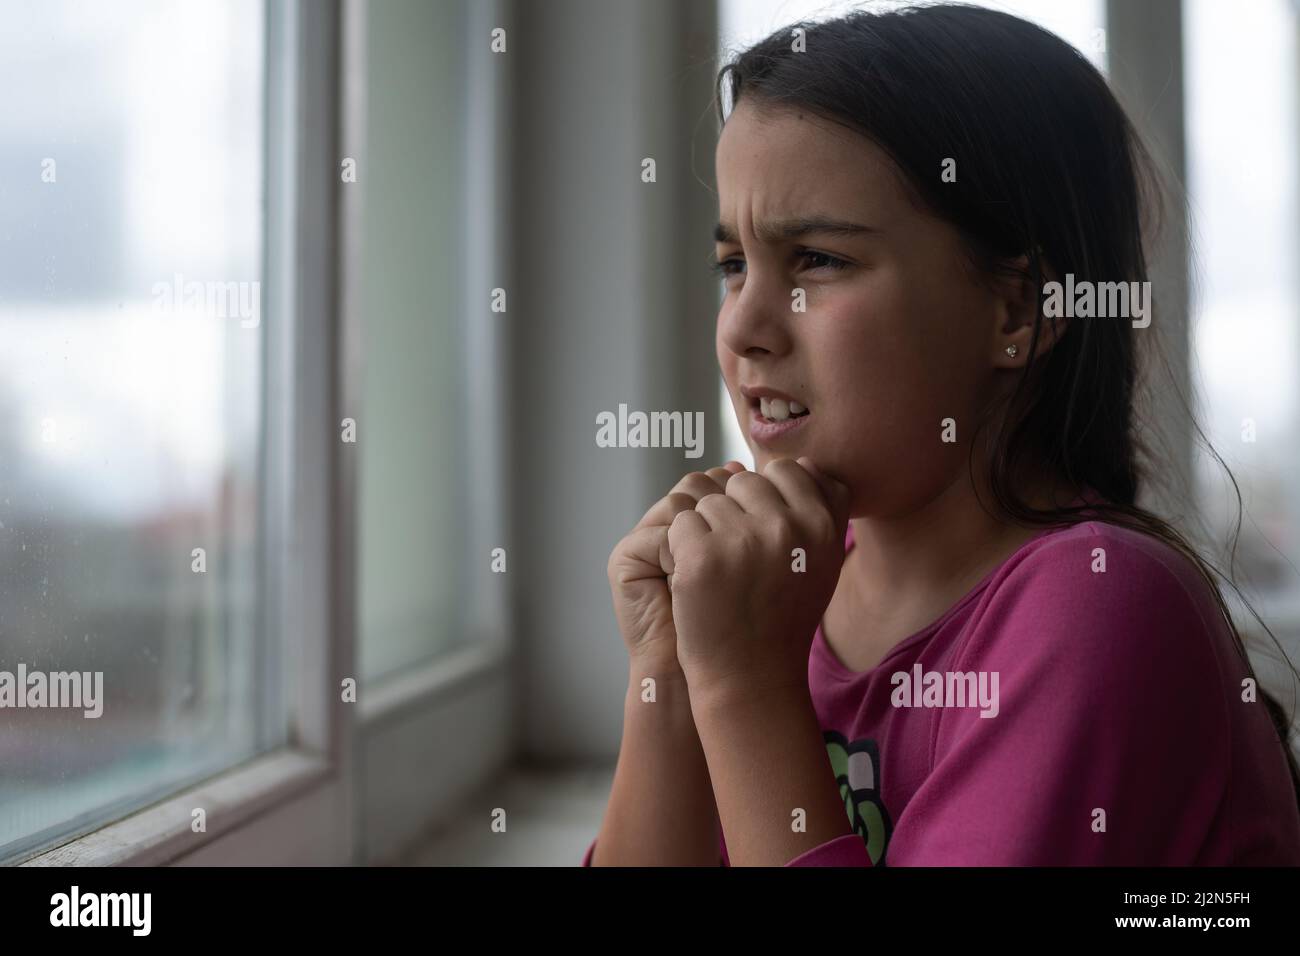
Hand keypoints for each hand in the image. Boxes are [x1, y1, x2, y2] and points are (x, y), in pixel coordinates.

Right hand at [607, 461, 748, 675]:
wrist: (718, 673)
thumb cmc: (745, 620)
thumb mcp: (762, 561)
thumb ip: (761, 516)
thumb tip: (753, 467)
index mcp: (700, 520)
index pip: (722, 479)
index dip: (746, 498)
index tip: (767, 525)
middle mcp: (668, 523)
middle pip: (700, 484)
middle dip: (728, 517)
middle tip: (743, 554)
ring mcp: (645, 538)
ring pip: (681, 504)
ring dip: (709, 539)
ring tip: (720, 574)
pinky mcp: (625, 558)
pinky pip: (661, 533)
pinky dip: (684, 556)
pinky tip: (697, 581)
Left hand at [662, 456, 851, 702]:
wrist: (751, 677)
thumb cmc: (783, 617)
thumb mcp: (822, 564)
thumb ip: (820, 509)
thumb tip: (802, 463)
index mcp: (822, 525)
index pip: (786, 470)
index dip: (766, 498)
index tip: (762, 536)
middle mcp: (787, 527)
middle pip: (744, 481)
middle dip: (734, 512)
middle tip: (739, 563)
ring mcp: (743, 540)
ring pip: (709, 501)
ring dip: (706, 532)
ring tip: (722, 577)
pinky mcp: (701, 557)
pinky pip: (681, 523)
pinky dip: (680, 549)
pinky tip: (697, 581)